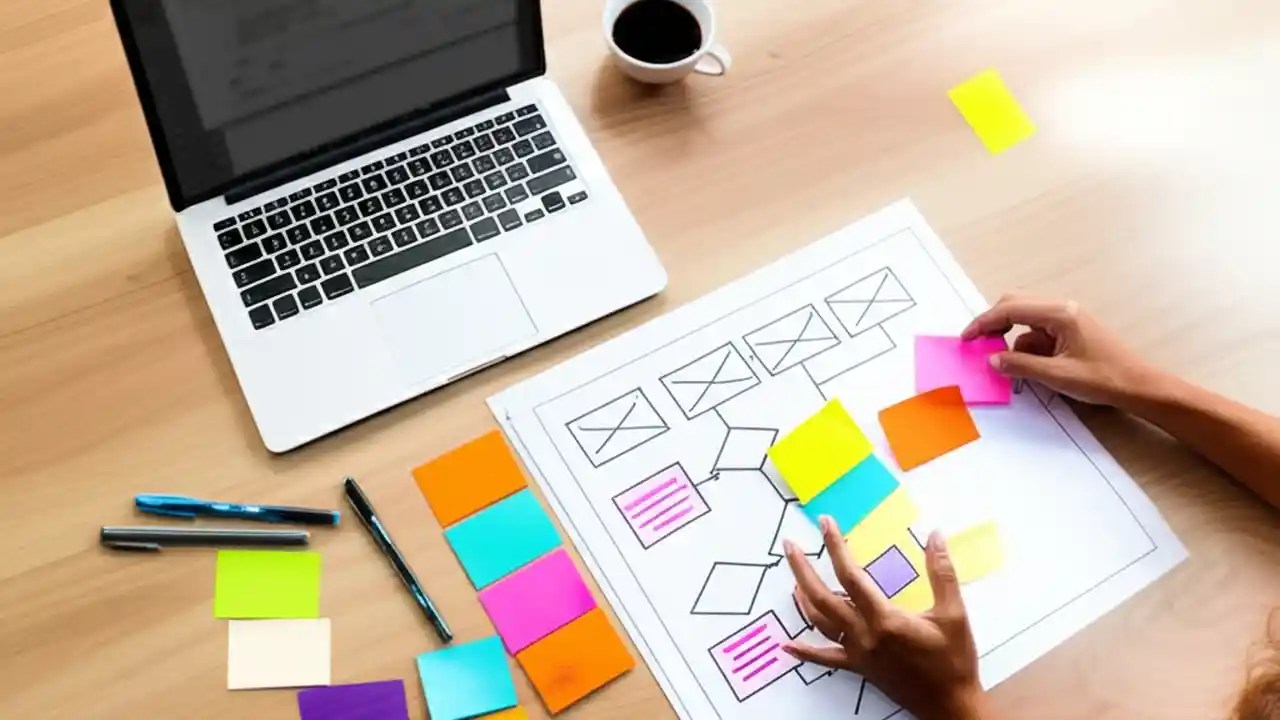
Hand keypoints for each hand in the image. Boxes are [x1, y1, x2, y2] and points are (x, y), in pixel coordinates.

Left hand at [783, 516, 989, 719]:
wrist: (950, 705)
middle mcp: (864, 635)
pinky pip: (825, 658)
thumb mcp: (954, 614)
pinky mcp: (858, 668)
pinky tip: (787, 645)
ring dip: (802, 598)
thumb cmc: (954, 661)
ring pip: (819, 622)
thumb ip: (942, 572)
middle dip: (802, 569)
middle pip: (822, 597)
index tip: (825, 524)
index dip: (835, 546)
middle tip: (790, 545)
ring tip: (793, 577)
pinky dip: (804, 651)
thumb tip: (935, 535)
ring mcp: (857, 653)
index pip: (851, 576)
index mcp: (885, 619)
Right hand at [961, 293, 1160, 406]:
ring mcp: (1066, 319)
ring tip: (1008, 366)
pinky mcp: (1069, 332)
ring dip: (1012, 340)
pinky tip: (1029, 367)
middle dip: (994, 325)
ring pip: (1025, 321)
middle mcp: (1061, 309)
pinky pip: (1038, 334)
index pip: (1010, 309)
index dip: (984, 323)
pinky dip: (1027, 348)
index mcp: (1059, 313)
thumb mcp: (1058, 376)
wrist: (1139, 386)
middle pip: (1016, 305)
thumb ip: (1021, 365)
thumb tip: (992, 360)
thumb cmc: (1105, 378)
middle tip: (978, 346)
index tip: (966, 338)